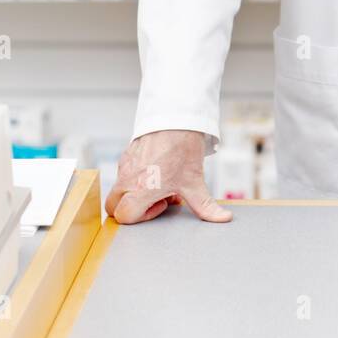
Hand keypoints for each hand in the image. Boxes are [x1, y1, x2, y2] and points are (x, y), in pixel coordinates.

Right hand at [105, 130, 231, 224]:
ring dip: (135, 192)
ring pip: (118, 189)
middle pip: (113, 206)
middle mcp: (128, 179)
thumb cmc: (183, 149)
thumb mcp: (195, 182)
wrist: (177, 119)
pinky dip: (135, 178)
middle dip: (131, 208)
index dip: (143, 216)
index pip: (124, 216)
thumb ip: (206, 206)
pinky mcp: (127, 155)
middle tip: (156, 199)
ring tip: (160, 183)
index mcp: (141, 190)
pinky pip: (124, 173)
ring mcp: (125, 166)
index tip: (162, 204)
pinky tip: (157, 170)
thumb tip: (223, 218)